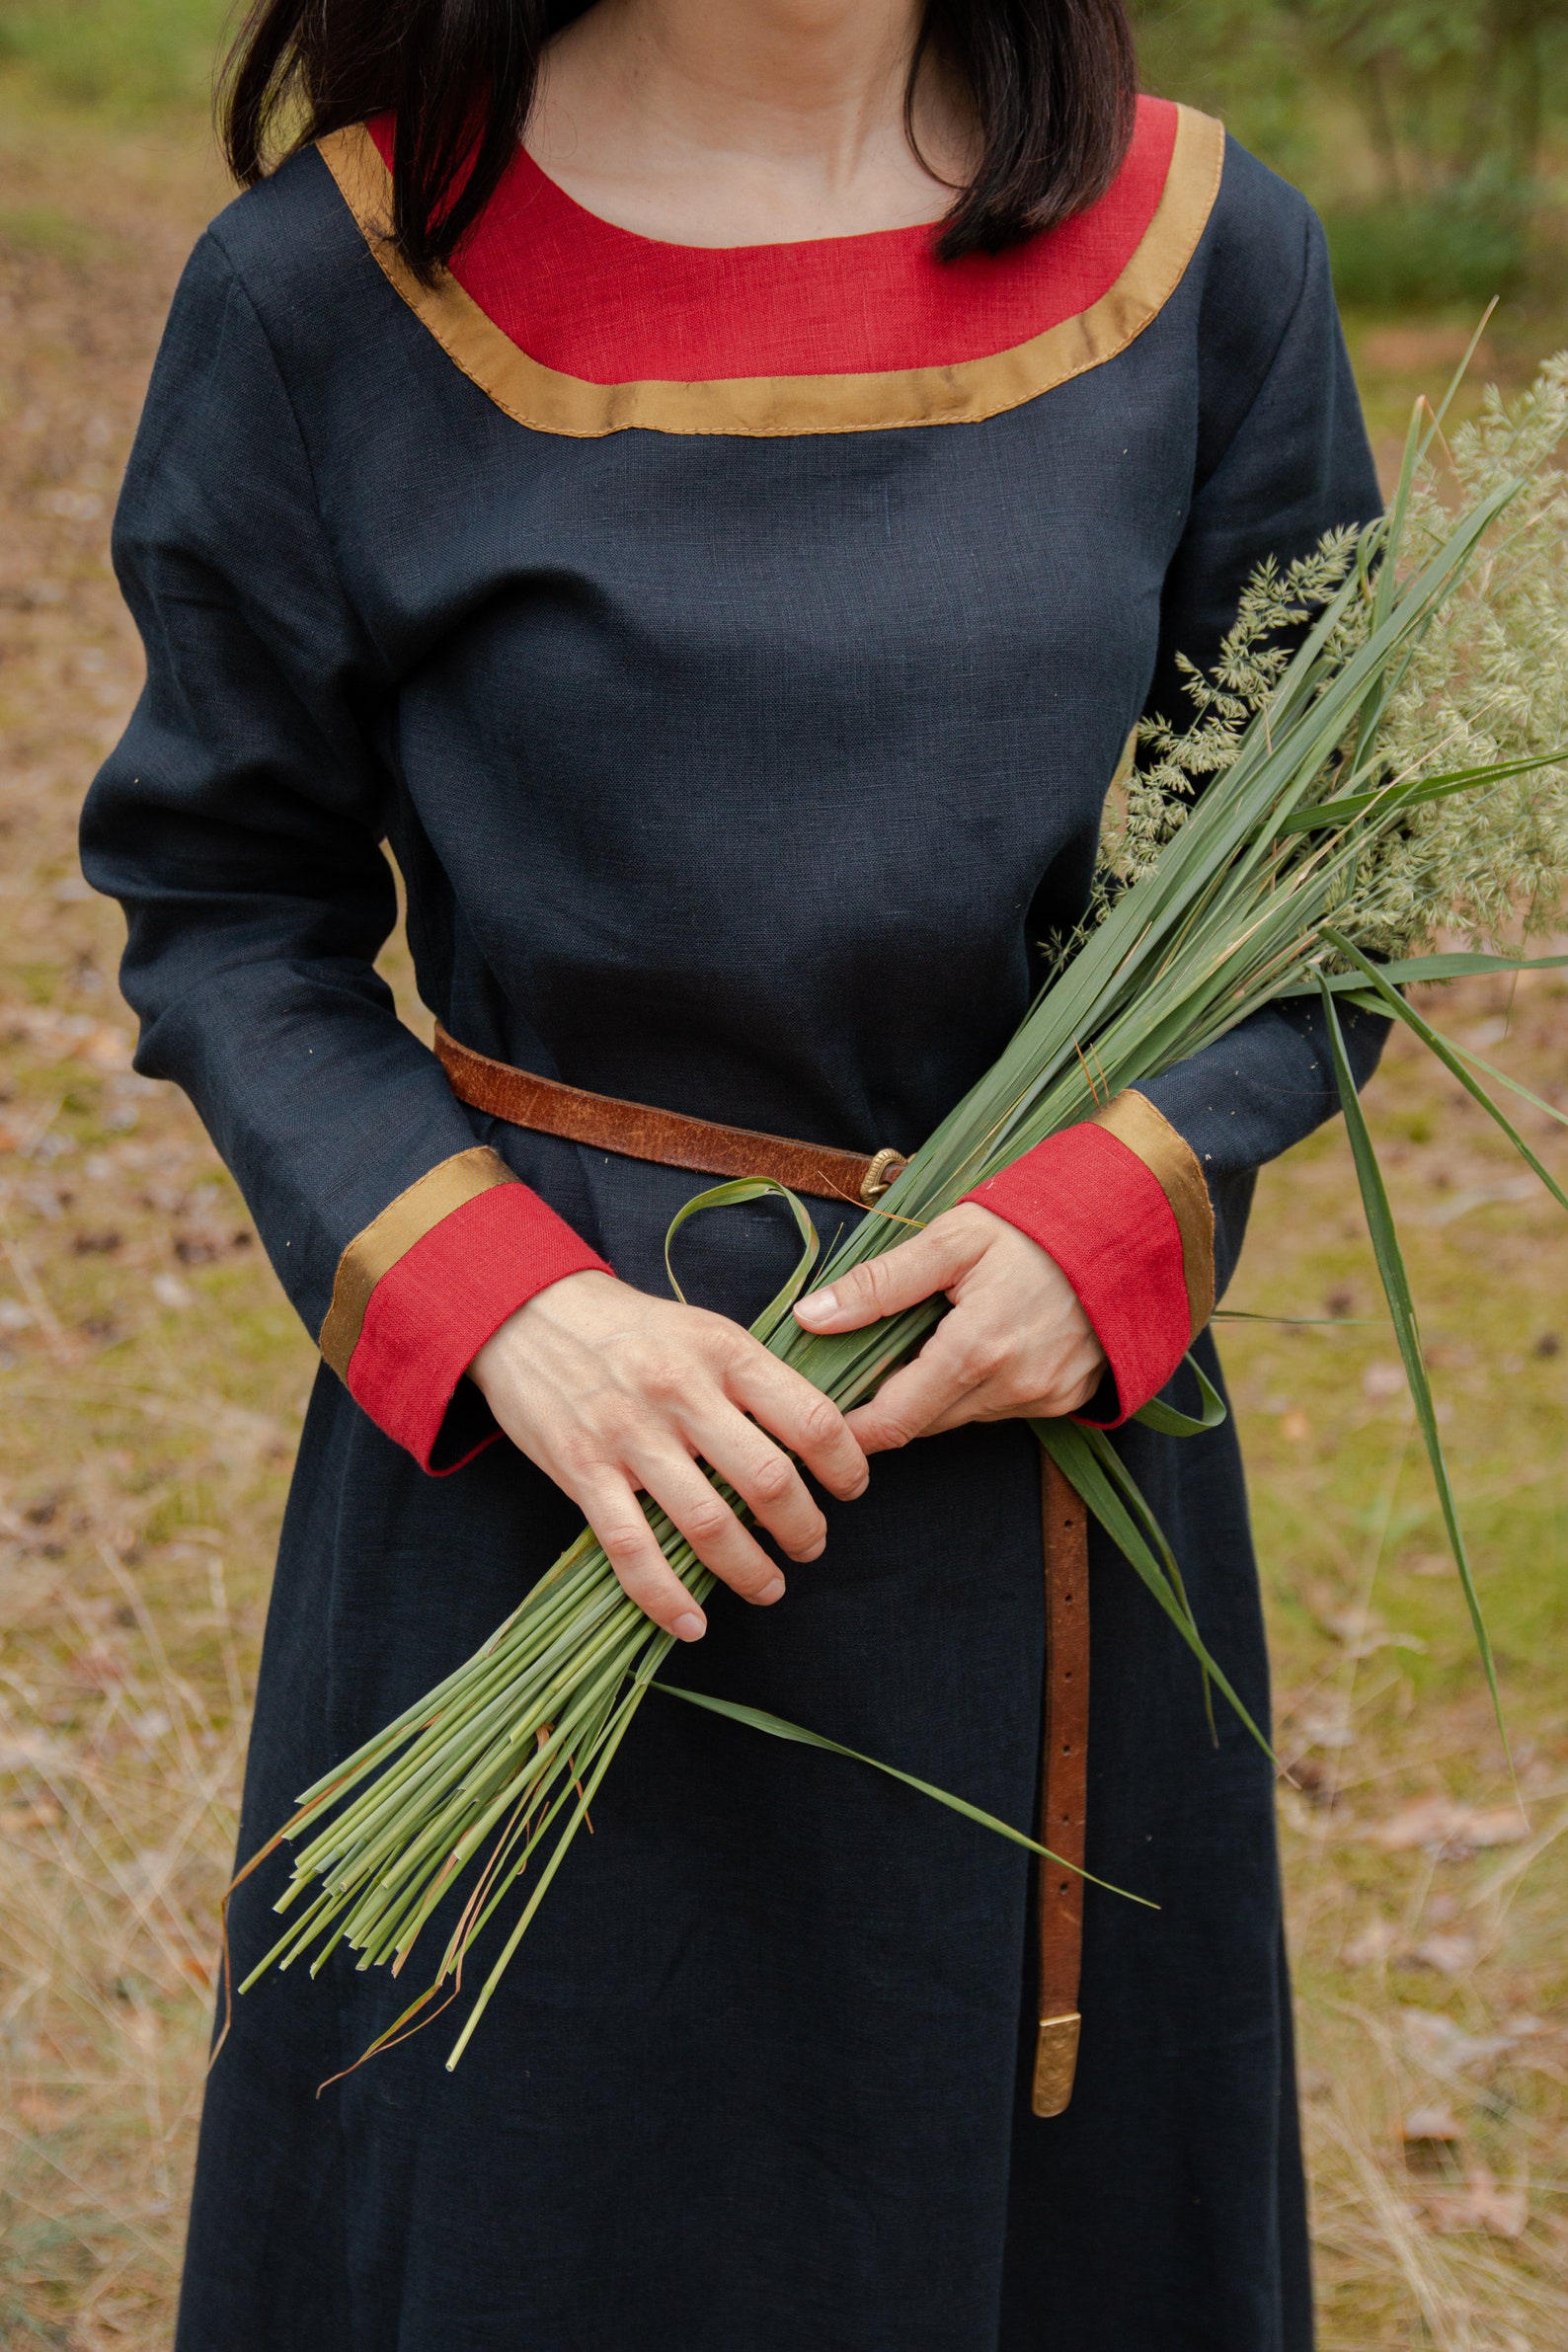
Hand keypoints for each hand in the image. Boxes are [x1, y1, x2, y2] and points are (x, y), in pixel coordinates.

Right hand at [469, 1271, 868, 1641]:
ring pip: (708, 1523)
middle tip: (811, 1546)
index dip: (846, 1466)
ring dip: (749, 1570)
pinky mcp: (583, 1469)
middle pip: (768, 1480)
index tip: (851, 1489)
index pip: (811, 1418)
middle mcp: (681, 1391)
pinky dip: (665, 1596)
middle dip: (803, 1529)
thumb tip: (818, 1436)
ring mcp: (630, 1433)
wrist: (526, 1312)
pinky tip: (691, 1622)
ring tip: (768, 1586)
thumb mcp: (703, 1327)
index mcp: (724, 1350)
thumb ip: (753, 1377)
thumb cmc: (629, 1326)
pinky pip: (632, 1548)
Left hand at [792, 1204, 1104, 1452]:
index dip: (849, 1428)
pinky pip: (1001, 1408)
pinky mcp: (1066, 1399)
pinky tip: (981, 1344)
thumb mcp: (951, 1239)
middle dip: (889, 1403)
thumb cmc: (1034, 1227)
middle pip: (923, 1424)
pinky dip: (979, 1387)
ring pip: (961, 1416)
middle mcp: (1013, 1386)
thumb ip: (879, 1283)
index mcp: (976, 1350)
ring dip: (935, 1393)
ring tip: (928, 1339)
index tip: (821, 1415)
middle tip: (864, 1361)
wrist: (1126, 1229)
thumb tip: (810, 1318)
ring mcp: (1044, 1397)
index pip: (892, 1422)